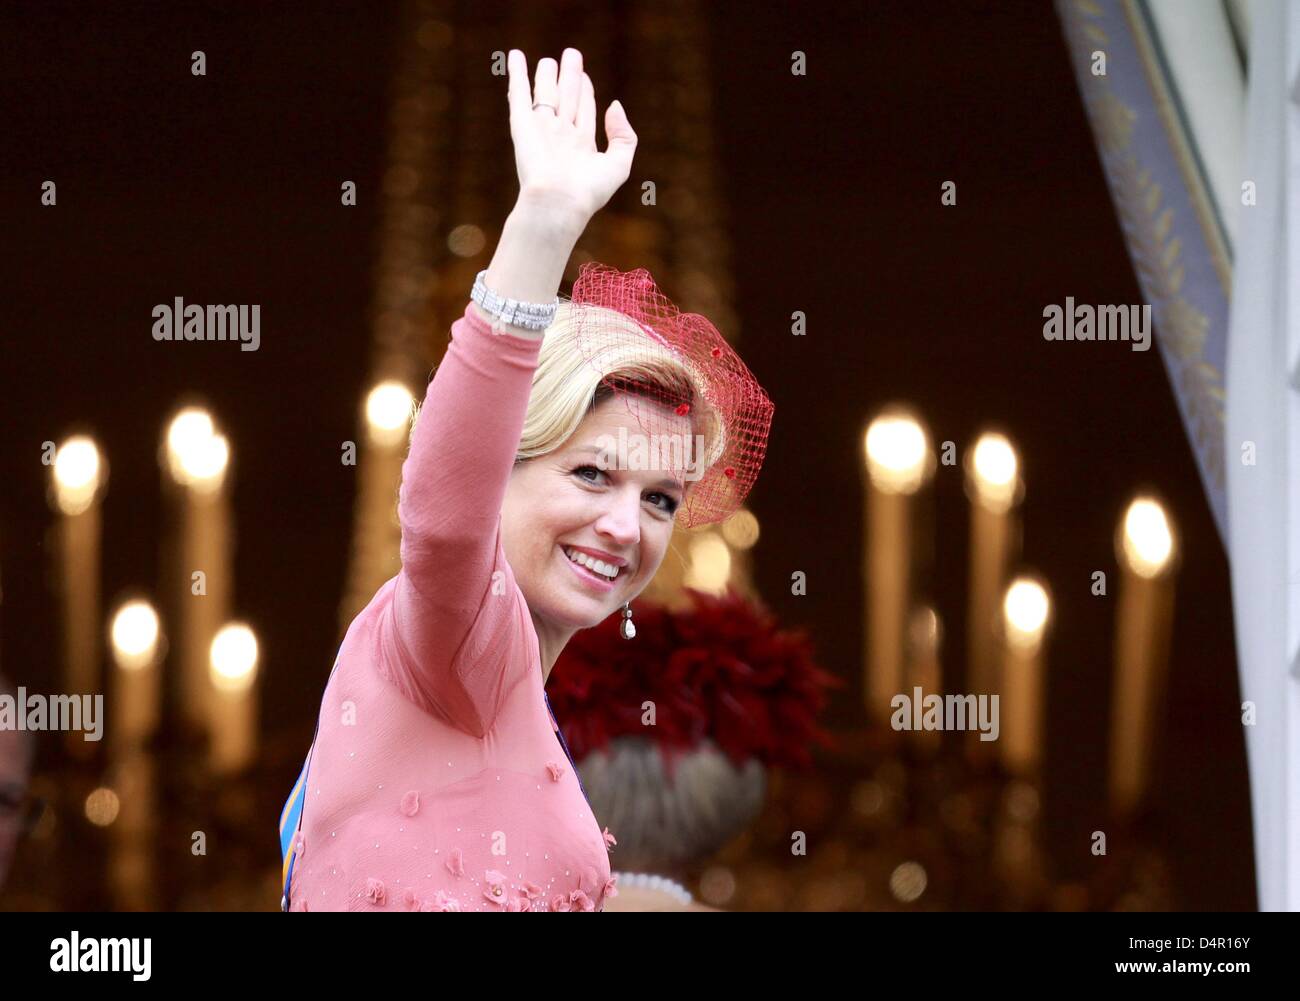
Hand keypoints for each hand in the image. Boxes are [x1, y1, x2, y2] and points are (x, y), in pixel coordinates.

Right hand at [505, 48, 636, 227]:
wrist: (556, 203)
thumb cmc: (587, 191)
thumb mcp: (619, 165)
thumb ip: (623, 135)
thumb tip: (614, 104)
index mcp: (582, 145)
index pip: (584, 110)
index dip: (586, 91)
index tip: (585, 76)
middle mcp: (561, 135)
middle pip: (566, 98)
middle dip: (569, 77)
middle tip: (572, 54)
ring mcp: (541, 130)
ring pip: (545, 94)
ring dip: (546, 75)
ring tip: (548, 59)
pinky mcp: (522, 126)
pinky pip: (519, 94)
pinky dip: (517, 74)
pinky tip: (516, 56)